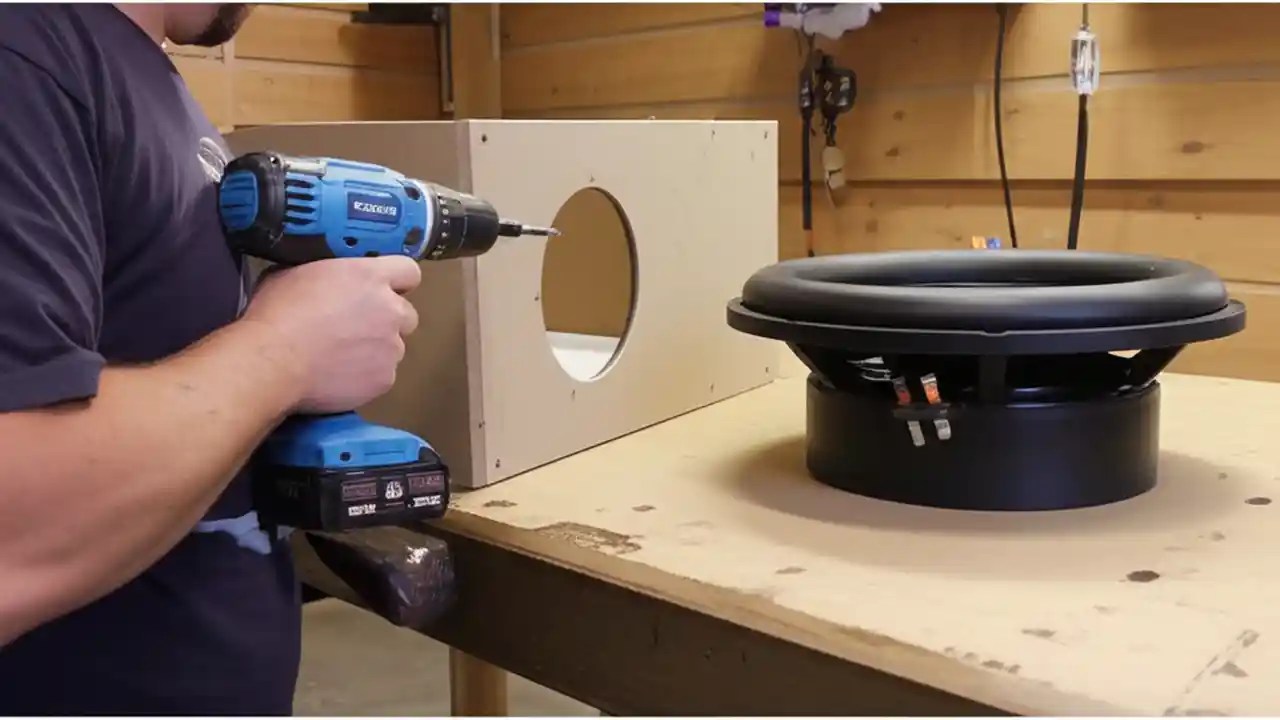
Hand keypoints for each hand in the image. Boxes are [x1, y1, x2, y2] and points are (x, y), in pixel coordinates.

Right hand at [241, 256, 421, 413]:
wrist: (271, 362)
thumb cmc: (276, 313)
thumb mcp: (294, 274)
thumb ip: (325, 275)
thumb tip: (324, 282)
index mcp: (370, 276)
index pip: (409, 271)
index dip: (397, 282)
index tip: (382, 290)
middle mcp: (389, 310)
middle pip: (406, 314)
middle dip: (387, 320)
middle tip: (356, 328)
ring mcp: (391, 347)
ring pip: (394, 347)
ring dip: (376, 350)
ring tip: (341, 356)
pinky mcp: (385, 379)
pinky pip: (382, 375)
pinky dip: (366, 376)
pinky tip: (339, 376)